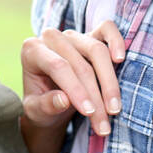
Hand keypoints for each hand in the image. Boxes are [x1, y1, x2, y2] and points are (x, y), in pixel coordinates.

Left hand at [21, 20, 125, 136]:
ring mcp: (73, 34)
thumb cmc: (41, 103)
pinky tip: (120, 59)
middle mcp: (52, 38)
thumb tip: (63, 100)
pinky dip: (115, 41)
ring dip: (109, 83)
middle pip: (80, 63)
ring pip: (97, 50)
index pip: (58, 66)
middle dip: (95, 96)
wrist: (51, 99)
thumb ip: (45, 105)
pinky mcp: (91, 34)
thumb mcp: (35, 111)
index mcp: (32, 51)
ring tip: (114, 110)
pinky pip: (106, 28)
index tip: (89, 112)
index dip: (76, 89)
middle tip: (103, 124)